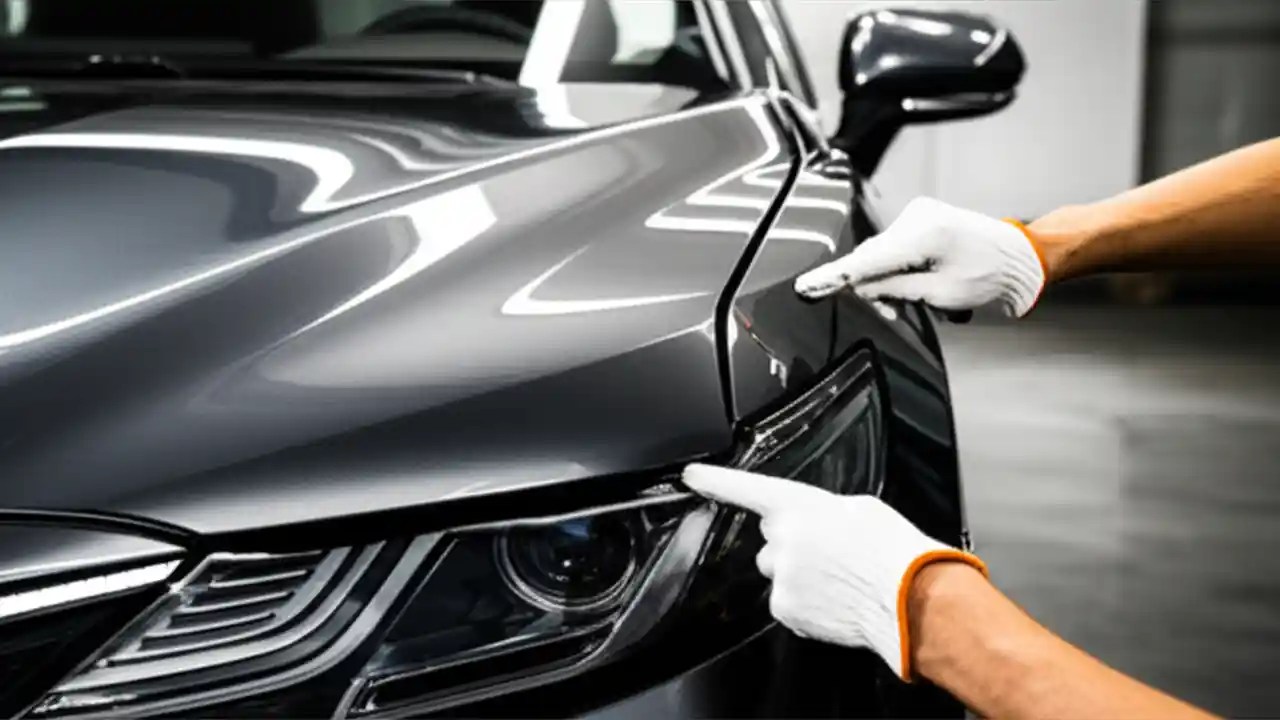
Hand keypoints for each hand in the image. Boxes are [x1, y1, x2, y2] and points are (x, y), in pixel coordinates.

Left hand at [681, 463, 985, 679]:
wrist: (908, 598)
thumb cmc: (894, 552)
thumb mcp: (861, 510)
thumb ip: (825, 512)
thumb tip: (820, 524)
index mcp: (800, 506)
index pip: (746, 488)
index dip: (714, 480)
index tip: (691, 476)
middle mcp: (783, 539)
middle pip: (772, 540)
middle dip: (792, 545)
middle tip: (829, 555)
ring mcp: (781, 576)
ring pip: (779, 573)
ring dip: (800, 575)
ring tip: (838, 580)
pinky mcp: (785, 609)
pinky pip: (787, 602)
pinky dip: (806, 604)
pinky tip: (833, 601)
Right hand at [794, 196, 1045, 316]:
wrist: (1020, 257)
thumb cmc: (989, 276)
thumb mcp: (940, 293)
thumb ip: (894, 290)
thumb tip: (859, 288)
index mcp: (923, 234)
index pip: (866, 260)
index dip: (835, 277)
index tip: (807, 286)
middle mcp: (916, 216)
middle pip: (872, 257)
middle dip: (873, 286)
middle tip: (893, 311)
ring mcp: (918, 213)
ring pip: (882, 253)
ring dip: (888, 278)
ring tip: (914, 298)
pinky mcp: (921, 216)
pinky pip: (894, 245)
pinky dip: (898, 266)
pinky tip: (916, 280)